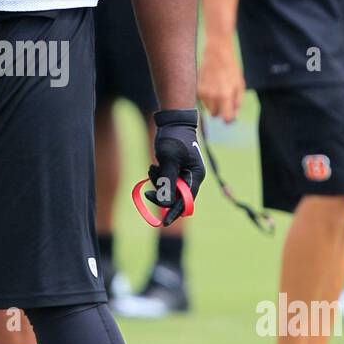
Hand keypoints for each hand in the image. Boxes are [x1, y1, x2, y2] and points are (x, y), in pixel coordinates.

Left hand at [146, 109, 205, 225]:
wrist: (172, 121)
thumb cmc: (174, 137)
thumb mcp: (169, 159)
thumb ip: (168, 180)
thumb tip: (166, 202)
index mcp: (196, 176)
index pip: (186, 200)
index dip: (175, 212)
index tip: (163, 223)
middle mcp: (192, 177)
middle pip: (177, 197)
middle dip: (162, 194)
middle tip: (147, 193)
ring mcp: (184, 173)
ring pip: (169, 189)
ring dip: (158, 183)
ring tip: (153, 168)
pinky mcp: (175, 169)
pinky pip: (165, 180)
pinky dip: (158, 176)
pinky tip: (154, 165)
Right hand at [197, 39, 244, 121]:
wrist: (217, 54)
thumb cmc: (231, 70)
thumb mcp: (239, 86)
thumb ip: (237, 103)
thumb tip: (232, 117)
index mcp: (225, 96)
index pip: (225, 118)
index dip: (229, 119)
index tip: (230, 116)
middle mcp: (212, 96)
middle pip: (214, 115)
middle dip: (220, 111)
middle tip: (225, 101)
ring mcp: (203, 93)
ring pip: (208, 108)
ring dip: (213, 103)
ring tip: (218, 89)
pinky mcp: (197, 89)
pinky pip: (203, 100)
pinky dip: (207, 97)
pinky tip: (212, 86)